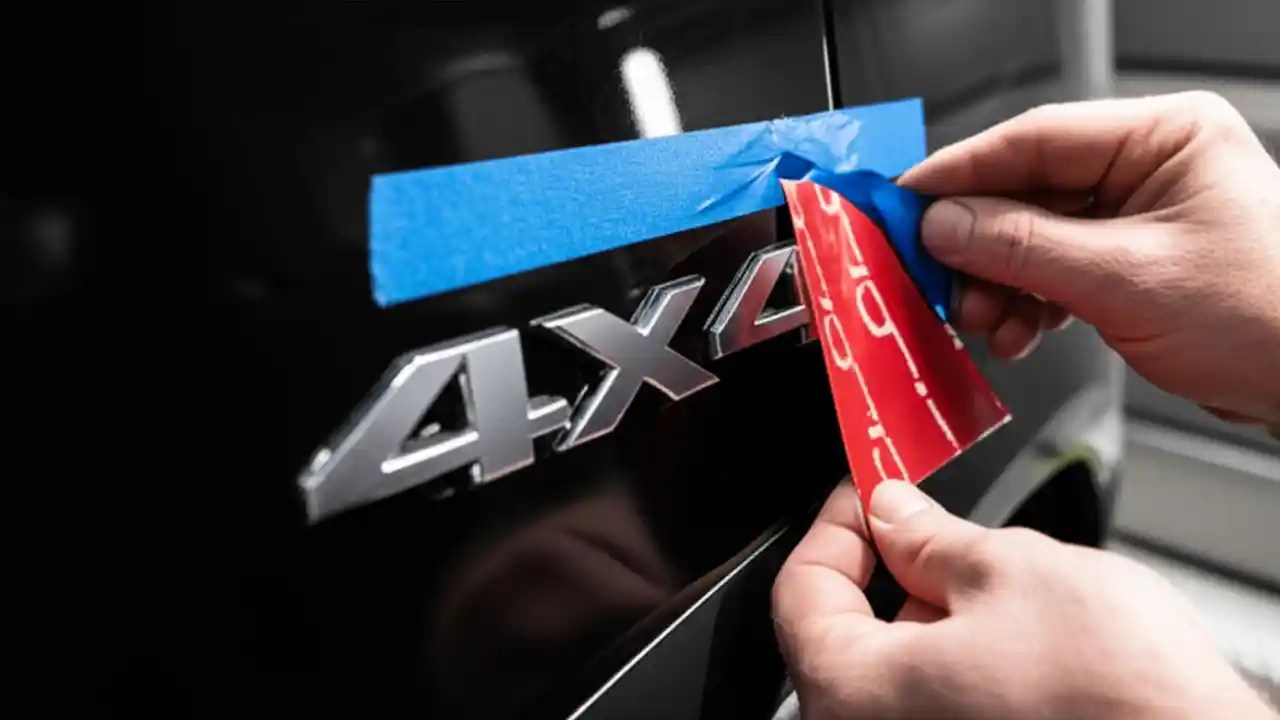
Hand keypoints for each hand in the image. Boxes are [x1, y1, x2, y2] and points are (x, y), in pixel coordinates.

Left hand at [772, 480, 1272, 718]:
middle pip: (847, 630)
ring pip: (898, 667)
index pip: (801, 590)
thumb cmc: (1118, 698)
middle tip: (929, 520)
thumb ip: (928, 537)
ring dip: (934, 612)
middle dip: (890, 566)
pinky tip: (1019, 638)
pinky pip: (938, 700)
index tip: (866, 491)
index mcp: (854, 693)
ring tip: (1000, 586)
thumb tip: (891, 511)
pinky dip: (961, 659)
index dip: (835, 524)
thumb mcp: (1010, 572)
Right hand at [900, 92, 1279, 427]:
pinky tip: (1014, 330)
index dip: (960, 171)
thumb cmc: (1270, 318)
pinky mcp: (1132, 263)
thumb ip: (1023, 248)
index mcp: (1164, 137)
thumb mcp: (1126, 279)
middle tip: (936, 277)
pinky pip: (1055, 271)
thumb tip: (945, 225)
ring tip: (981, 319)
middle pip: (1027, 191)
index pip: (1035, 138)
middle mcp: (1151, 167)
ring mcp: (1140, 217)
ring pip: (1034, 237)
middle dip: (978, 243)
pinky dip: (1027, 303)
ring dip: (998, 283)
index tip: (905, 201)